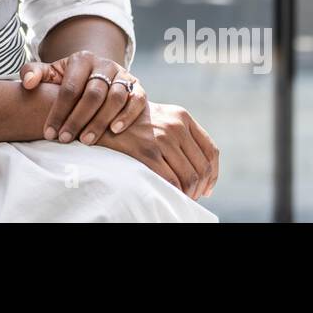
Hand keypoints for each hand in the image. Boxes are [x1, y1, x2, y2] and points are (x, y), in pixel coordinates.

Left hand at [20, 50, 145, 145]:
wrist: (96, 75)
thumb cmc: (68, 80)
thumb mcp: (51, 73)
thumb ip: (33, 72)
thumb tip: (27, 83)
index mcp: (82, 59)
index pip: (70, 87)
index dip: (58, 111)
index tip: (49, 133)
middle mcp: (105, 65)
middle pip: (93, 93)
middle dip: (77, 119)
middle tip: (65, 139)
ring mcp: (123, 75)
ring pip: (116, 97)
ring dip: (101, 121)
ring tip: (86, 141)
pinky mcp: (138, 88)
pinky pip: (137, 100)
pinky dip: (127, 115)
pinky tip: (114, 130)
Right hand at [96, 100, 218, 200]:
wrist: (100, 115)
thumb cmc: (130, 122)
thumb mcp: (160, 118)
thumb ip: (180, 134)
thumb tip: (202, 169)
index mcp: (182, 116)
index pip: (211, 150)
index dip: (213, 173)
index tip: (207, 186)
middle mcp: (175, 125)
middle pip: (201, 167)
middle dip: (200, 188)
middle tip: (193, 197)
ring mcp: (161, 138)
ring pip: (189, 177)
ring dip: (189, 193)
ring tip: (181, 197)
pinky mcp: (147, 151)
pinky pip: (171, 180)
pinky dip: (175, 192)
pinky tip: (170, 194)